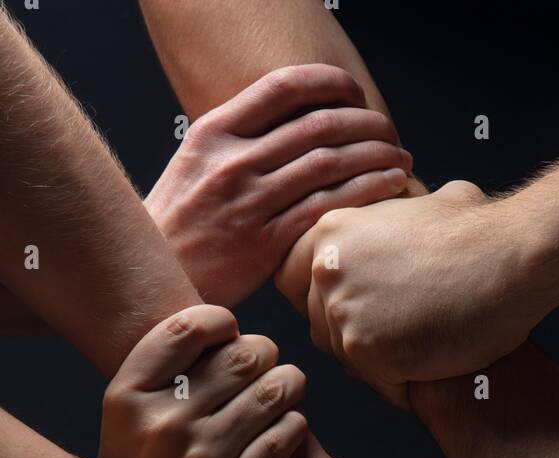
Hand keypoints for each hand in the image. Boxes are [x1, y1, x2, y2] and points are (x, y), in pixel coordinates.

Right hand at [99, 306, 306, 457]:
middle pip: (241, 357)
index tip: (231, 331)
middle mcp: (162, 424)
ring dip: (289, 382)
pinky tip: (287, 423)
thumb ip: (169, 366)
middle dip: (265, 352)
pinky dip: (294, 423)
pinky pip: (285, 436)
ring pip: (272, 393)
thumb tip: (232, 327)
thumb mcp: (131, 409)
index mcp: (129, 394)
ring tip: (287, 385)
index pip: (190, 328)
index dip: (222, 321)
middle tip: (267, 362)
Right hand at [145, 64, 410, 306]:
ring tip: (401, 159)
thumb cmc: (182, 220)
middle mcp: (232, 162)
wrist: (156, 273)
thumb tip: (292, 121)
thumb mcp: (196, 162)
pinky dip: (365, 193)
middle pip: (316, 125)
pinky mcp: (264, 244)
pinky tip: (389, 187)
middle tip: (391, 131)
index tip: (355, 93)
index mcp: (215, 132)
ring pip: (327, 165)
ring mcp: (248, 203)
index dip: (329, 83)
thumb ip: (240, 139)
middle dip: (365, 123)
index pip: (282, 87)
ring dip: (374, 157)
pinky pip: (325, 209)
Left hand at [282, 180, 542, 392]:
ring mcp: (342, 311)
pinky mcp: (366, 350)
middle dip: (353, 332)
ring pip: (345, 357)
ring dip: (380, 360)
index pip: (295, 280)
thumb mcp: (422, 204)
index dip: (325, 298)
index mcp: (331, 230)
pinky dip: (404, 382)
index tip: (359, 306)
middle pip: (319, 322)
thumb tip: (396, 204)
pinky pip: (377, 382)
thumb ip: (389, 218)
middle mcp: (326, 268)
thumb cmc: (481, 233)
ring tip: (423, 348)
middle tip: (399, 332)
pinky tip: (434, 366)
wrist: (512, 262)